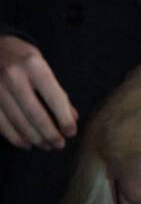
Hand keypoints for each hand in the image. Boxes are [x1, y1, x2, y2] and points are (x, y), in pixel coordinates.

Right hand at [0, 35, 76, 149]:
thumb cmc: (21, 57)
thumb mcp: (41, 64)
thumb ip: (56, 90)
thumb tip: (72, 117)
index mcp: (34, 65)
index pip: (54, 97)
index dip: (64, 119)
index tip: (71, 132)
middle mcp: (14, 76)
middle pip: (35, 113)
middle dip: (49, 133)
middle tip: (59, 145)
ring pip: (17, 121)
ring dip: (34, 138)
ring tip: (46, 146)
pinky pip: (1, 123)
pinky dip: (14, 136)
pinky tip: (25, 143)